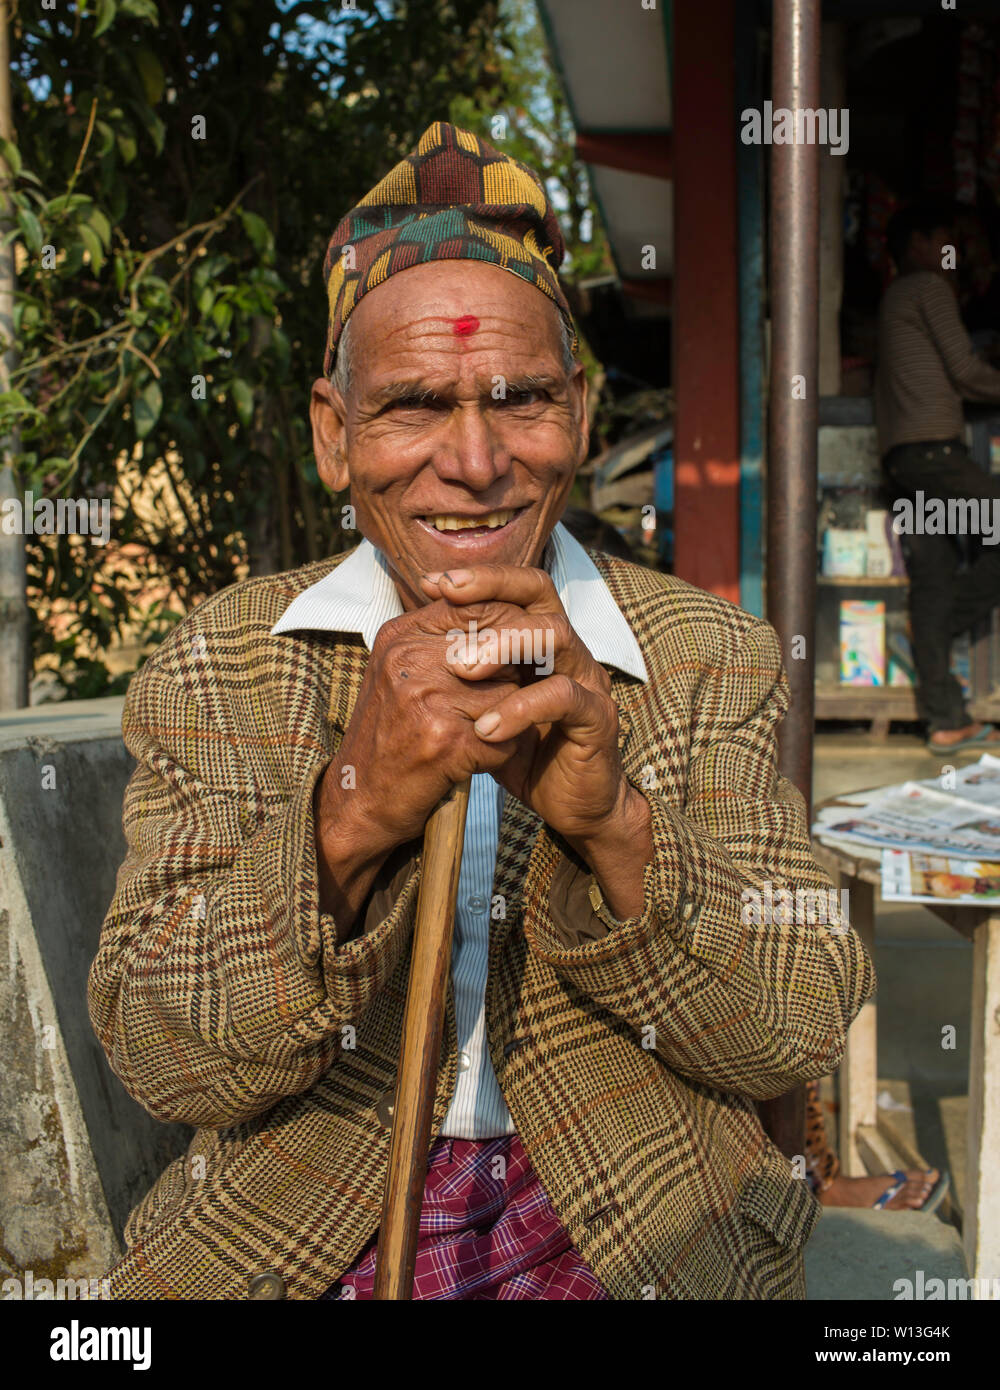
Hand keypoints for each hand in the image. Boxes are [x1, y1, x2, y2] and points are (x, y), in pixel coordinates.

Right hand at [315, 595, 524, 866]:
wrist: (360, 800)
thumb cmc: (390, 734)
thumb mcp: (400, 672)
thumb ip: (440, 637)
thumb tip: (505, 609)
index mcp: (400, 636)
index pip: (480, 605)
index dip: (508, 630)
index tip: (512, 658)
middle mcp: (410, 660)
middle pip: (502, 646)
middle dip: (509, 677)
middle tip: (490, 706)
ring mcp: (427, 699)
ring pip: (510, 691)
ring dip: (507, 717)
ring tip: (477, 734)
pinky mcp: (446, 741)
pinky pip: (507, 733)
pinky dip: (500, 751)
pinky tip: (475, 760)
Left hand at [420, 564, 652, 914]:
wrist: (570, 804)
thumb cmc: (522, 752)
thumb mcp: (481, 708)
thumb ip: (458, 676)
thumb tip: (406, 640)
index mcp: (542, 640)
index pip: (515, 587)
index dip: (477, 579)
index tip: (431, 584)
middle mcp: (569, 650)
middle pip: (538, 594)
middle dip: (490, 597)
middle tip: (445, 619)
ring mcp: (589, 679)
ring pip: (555, 635)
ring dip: (505, 644)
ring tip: (462, 671)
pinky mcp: (598, 717)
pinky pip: (564, 697)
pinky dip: (521, 708)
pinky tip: (486, 729)